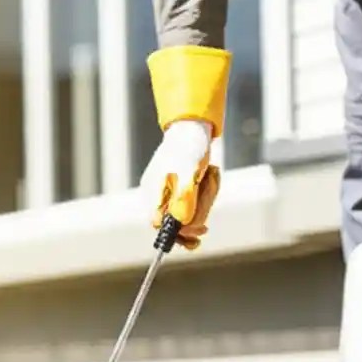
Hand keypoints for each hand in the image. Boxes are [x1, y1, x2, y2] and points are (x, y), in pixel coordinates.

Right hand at [139, 119, 221, 249]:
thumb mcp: (189, 172)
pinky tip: (208, 178)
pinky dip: (205, 195)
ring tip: (208, 177)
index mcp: (153, 192)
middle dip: (199, 210)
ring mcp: (168, 194)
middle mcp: (157, 196)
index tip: (200, 233)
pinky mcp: (180, 191)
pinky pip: (195, 204)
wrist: (193, 127)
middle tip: (206, 186)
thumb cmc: (189, 147)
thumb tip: (182, 222)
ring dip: (205, 199)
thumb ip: (184, 197)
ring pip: (189, 214)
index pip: (160, 226)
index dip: (179, 233)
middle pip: (177, 223)